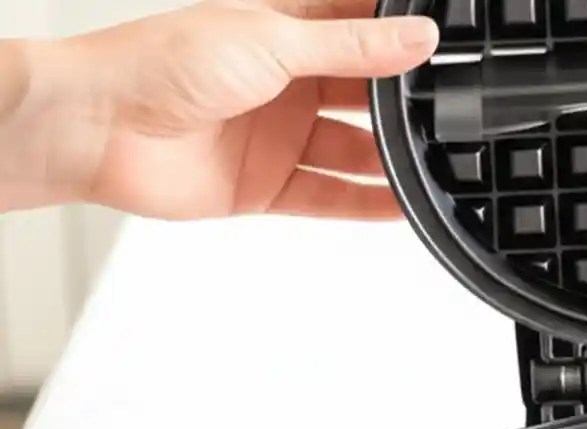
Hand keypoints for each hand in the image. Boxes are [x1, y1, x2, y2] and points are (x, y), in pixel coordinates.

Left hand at [0, 0, 437, 218]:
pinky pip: (329, 196)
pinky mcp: (267, 185)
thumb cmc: (161, 63)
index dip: (400, 37)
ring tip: (437, 163)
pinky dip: (365, 204)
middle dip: (404, 103)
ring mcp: (278, 135)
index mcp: (284, 30)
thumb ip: (353, 47)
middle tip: (452, 111)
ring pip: (352, 150)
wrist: (97, 128)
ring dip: (390, 158)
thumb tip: (419, 38)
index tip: (449, 45)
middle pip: (363, 94)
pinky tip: (401, 206)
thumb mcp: (274, 41)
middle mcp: (285, 82)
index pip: (359, 28)